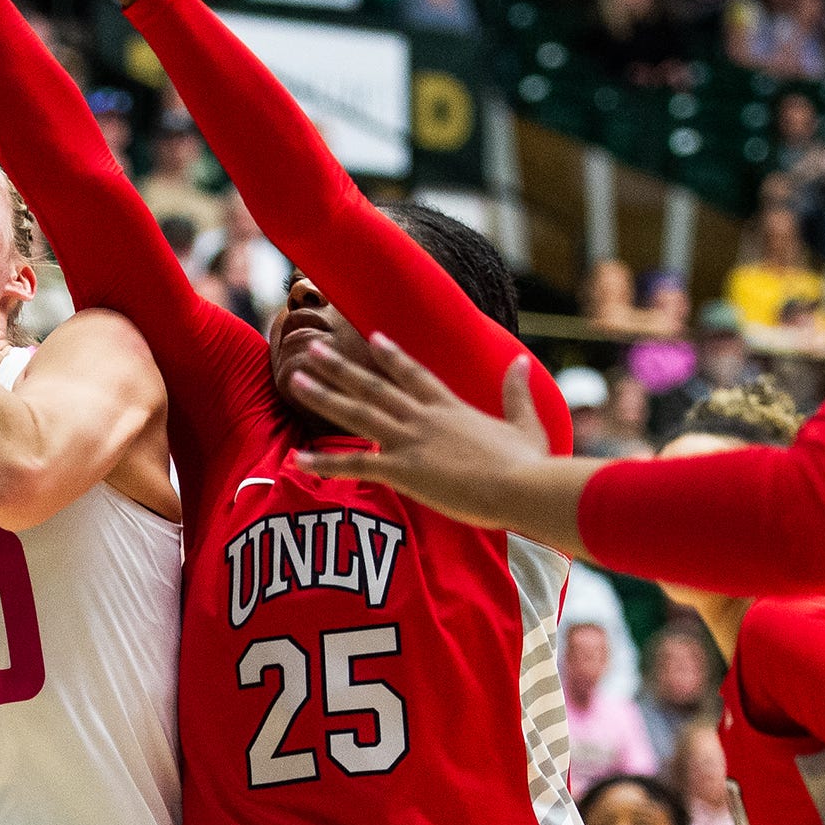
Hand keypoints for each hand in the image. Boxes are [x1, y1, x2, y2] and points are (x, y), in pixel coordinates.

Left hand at [287, 335, 553, 529]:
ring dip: (324, 396)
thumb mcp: (527, 423)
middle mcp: (424, 418)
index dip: (391, 356)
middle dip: (340, 367)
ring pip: (357, 413)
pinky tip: (296, 459)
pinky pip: (355, 465)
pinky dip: (324, 463)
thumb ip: (517, 392)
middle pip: (374, 386)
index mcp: (451, 407)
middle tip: (312, 348)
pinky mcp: (403, 470)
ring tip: (295, 379)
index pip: (414, 374)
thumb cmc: (529, 463)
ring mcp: (411, 441)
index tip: (371, 337)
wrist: (523, 486)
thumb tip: (522, 362)